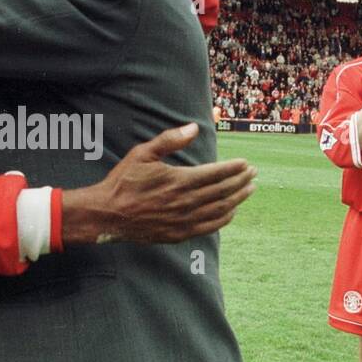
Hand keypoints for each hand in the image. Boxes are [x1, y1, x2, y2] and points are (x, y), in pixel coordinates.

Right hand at [62, 123, 255, 243]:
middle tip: (253, 173)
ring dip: (238, 199)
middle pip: (223, 191)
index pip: (216, 173)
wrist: (108, 214)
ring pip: (221, 209)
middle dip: (241, 181)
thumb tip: (194, 128)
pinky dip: (225, 218)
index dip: (234, 168)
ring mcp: (184, 220)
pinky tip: (232, 211)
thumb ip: (170, 140)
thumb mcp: (142, 153)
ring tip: (250, 190)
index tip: (245, 163)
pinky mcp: (179, 234)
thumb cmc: (124, 181)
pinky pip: (210, 227)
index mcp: (179, 180)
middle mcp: (185, 202)